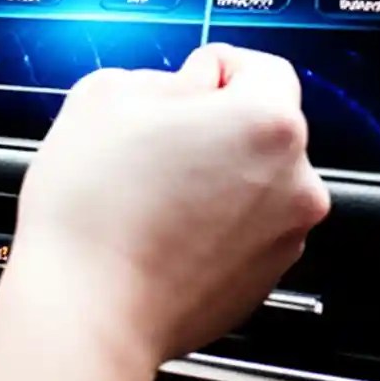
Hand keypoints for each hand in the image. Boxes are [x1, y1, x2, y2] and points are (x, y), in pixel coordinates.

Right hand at [13, 44, 329, 361]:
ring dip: (213, 179)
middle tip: (150, 144)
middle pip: (260, 131)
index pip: (262, 68)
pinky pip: (241, 233)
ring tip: (147, 195)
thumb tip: (187, 87)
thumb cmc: (91, 210)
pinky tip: (156, 231)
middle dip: (213, 129)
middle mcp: (293, 183)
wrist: (86, 312)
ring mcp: (282, 239)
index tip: (186, 82)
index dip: (215, 68)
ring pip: (252, 184)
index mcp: (266, 123)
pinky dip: (209, 225)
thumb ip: (163, 76)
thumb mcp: (104, 96)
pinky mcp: (261, 282)